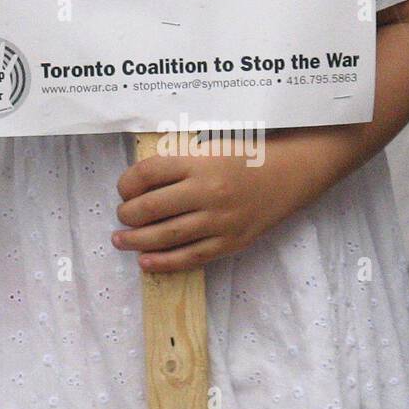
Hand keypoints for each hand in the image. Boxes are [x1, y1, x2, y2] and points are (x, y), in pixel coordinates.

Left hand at [112, 132, 342, 272]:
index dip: (126, 184)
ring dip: (137, 240)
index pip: (147, 174)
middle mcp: (207, 191)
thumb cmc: (242, 156)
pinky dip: (165, 262)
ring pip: (168, 235)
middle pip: (152, 207)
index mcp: (198, 161)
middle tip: (121, 216)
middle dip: (128, 214)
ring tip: (120, 240)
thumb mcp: (207, 146)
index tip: (123, 190)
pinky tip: (146, 262)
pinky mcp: (231, 242)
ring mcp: (220, 220)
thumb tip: (137, 181)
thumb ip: (176, 160)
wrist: (288, 174)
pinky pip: (191, 256)